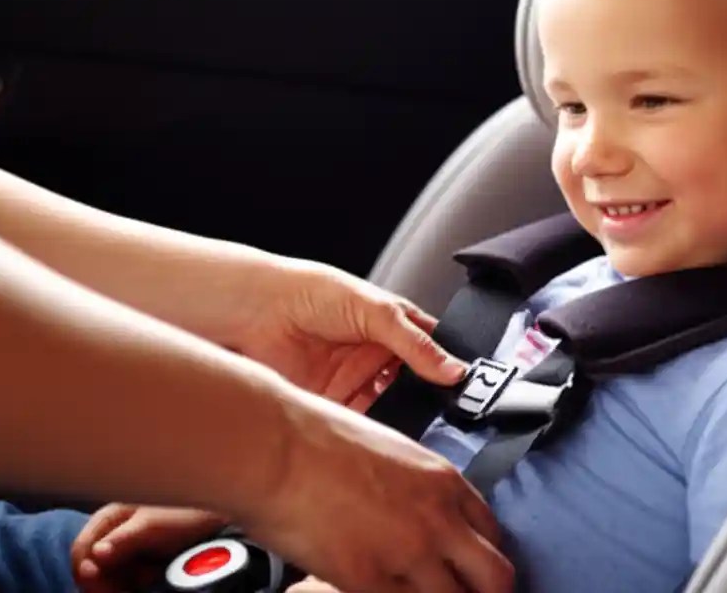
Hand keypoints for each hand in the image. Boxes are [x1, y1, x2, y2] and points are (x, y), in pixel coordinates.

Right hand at [70, 503, 228, 592]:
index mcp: (109, 518)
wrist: (215, 527)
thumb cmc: (185, 516)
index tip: (94, 578)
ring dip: (124, 584)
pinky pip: (124, 586)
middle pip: (90, 571)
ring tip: (151, 576)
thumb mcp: (153, 525)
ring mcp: (124, 557)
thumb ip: (125, 538)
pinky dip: (135, 586)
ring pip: (107, 583)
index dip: (86, 567)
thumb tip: (97, 554)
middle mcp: (111, 538)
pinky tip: (153, 579)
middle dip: (106, 581)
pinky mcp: (136, 572)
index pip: (81, 549)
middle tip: (135, 582)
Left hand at [222, 256, 465, 409]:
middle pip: (413, 389)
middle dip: (425, 403)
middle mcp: (378, 358)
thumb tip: (453, 369)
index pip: (433, 355)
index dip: (449, 373)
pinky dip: (366, 433)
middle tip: (441, 416)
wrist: (260, 309)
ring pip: (388, 411)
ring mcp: (355, 381)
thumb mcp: (377, 311)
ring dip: (397, 420)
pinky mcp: (332, 402)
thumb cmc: (314, 292)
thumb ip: (416, 344)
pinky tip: (376, 435)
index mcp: (395, 329)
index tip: (465, 393)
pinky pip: (357, 424)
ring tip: (410, 427)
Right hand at [244, 394, 513, 592]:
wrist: (273, 447)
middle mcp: (437, 518)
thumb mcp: (388, 451)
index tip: (470, 571)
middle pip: (496, 577)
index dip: (482, 558)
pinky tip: (378, 591)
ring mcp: (408, 553)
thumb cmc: (314, 437)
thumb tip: (414, 514)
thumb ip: (413, 488)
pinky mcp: (369, 580)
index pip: (493, 533)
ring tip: (413, 591)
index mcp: (443, 481)